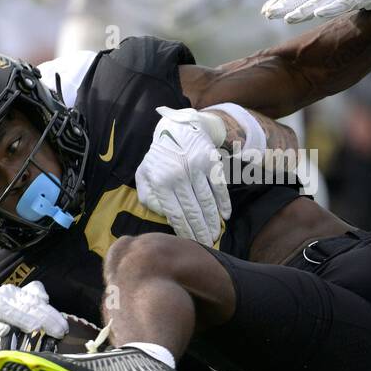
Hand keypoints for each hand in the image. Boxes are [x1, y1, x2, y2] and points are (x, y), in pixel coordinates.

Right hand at [0, 281, 68, 370]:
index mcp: (13, 294)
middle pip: (23, 303)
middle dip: (43, 317)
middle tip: (57, 332)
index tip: (63, 328)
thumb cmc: (0, 324)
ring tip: (35, 327)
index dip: (50, 311)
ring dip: (20, 318)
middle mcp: (0, 298)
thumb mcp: (18, 313)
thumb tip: (45, 298)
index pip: (35, 298)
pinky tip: (4, 331)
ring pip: (3, 308)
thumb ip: (33, 302)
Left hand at [135, 106, 230, 245]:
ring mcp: (196, 168)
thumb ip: (149, 197)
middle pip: (193, 211)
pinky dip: (224, 203)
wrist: (178, 127)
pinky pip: (219, 188)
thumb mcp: (145, 174)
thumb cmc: (160, 157)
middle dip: (201, 231)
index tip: (190, 242)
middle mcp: (179, 176)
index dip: (184, 231)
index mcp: (161, 181)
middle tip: (207, 244)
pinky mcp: (210, 162)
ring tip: (216, 234)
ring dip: (213, 221)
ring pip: (207, 202)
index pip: (175, 213)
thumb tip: (164, 217)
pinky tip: (226, 216)